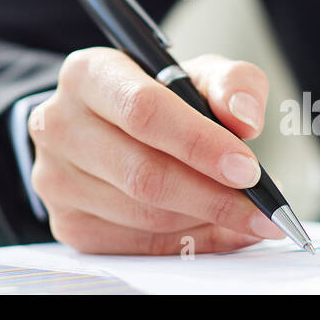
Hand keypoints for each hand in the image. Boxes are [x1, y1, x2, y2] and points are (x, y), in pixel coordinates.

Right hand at [29, 47, 284, 253]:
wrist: (104, 126)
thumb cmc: (156, 97)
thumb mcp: (196, 74)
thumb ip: (232, 84)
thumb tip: (245, 120)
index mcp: (87, 74)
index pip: (144, 111)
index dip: (199, 143)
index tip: (248, 168)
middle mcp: (58, 125)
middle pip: (143, 173)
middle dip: (214, 196)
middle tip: (263, 208)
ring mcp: (56, 179)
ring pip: (143, 214)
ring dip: (206, 221)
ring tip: (248, 216)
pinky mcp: (68, 223)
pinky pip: (137, 245)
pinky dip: (188, 242)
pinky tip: (217, 229)